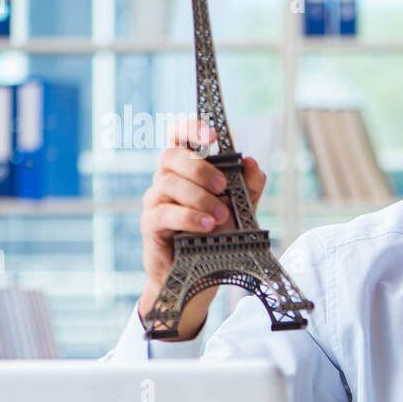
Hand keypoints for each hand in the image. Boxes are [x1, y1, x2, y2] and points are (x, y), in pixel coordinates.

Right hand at [137, 118, 266, 337]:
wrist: (202, 272)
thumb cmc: (218, 233)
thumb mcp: (242, 208)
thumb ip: (249, 185)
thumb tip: (251, 161)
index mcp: (187, 169)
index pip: (178, 136)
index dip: (190, 129)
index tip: (211, 137)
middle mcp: (167, 179)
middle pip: (171, 156)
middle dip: (199, 168)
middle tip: (223, 186)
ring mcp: (156, 201)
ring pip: (168, 184)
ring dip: (199, 198)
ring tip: (222, 217)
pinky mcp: (151, 225)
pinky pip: (163, 214)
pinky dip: (188, 217)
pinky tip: (207, 225)